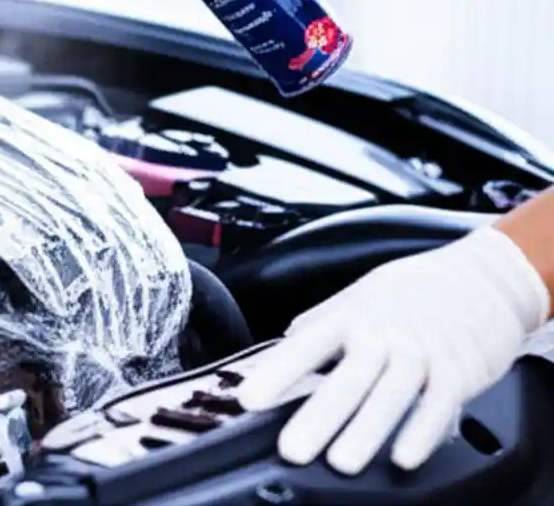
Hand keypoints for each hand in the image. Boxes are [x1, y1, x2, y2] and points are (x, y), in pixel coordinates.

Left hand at [237, 227, 548, 474]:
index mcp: (353, 315)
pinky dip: (422, 431)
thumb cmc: (416, 290)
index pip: (307, 344)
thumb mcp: (362, 293)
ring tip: (340, 461)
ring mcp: (423, 353)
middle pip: (349, 378)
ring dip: (366, 430)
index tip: (249, 398)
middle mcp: (385, 334)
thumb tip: (284, 343)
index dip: (277, 372)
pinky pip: (439, 405)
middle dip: (319, 415)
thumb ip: (323, 321)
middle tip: (292, 448)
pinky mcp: (459, 372)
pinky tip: (403, 456)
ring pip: (391, 395)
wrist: (488, 276)